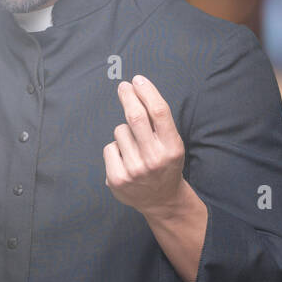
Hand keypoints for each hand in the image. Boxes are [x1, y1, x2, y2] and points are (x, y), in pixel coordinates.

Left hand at [104, 74, 186, 215]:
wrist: (161, 201)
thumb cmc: (164, 164)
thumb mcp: (172, 144)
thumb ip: (158, 123)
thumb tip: (138, 89)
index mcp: (172, 147)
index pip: (158, 112)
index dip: (147, 92)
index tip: (138, 80)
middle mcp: (154, 158)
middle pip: (135, 116)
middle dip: (128, 96)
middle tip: (124, 87)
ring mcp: (134, 170)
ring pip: (119, 131)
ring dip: (124, 133)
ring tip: (135, 148)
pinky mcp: (117, 178)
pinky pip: (109, 147)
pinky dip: (115, 149)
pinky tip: (125, 160)